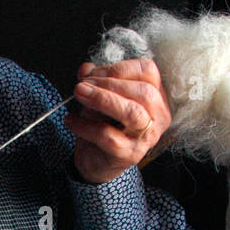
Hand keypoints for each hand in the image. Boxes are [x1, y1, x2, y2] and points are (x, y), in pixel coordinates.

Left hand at [65, 58, 171, 182]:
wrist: (97, 161)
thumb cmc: (104, 124)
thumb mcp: (100, 97)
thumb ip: (95, 80)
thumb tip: (86, 68)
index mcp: (156, 96)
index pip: (149, 71)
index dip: (120, 68)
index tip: (94, 73)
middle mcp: (158, 117)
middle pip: (143, 92)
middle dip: (109, 83)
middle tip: (82, 85)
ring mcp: (146, 138)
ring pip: (131, 113)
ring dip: (102, 99)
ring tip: (79, 94)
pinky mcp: (129, 155)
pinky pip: (107, 136)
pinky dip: (85, 126)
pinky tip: (71, 120)